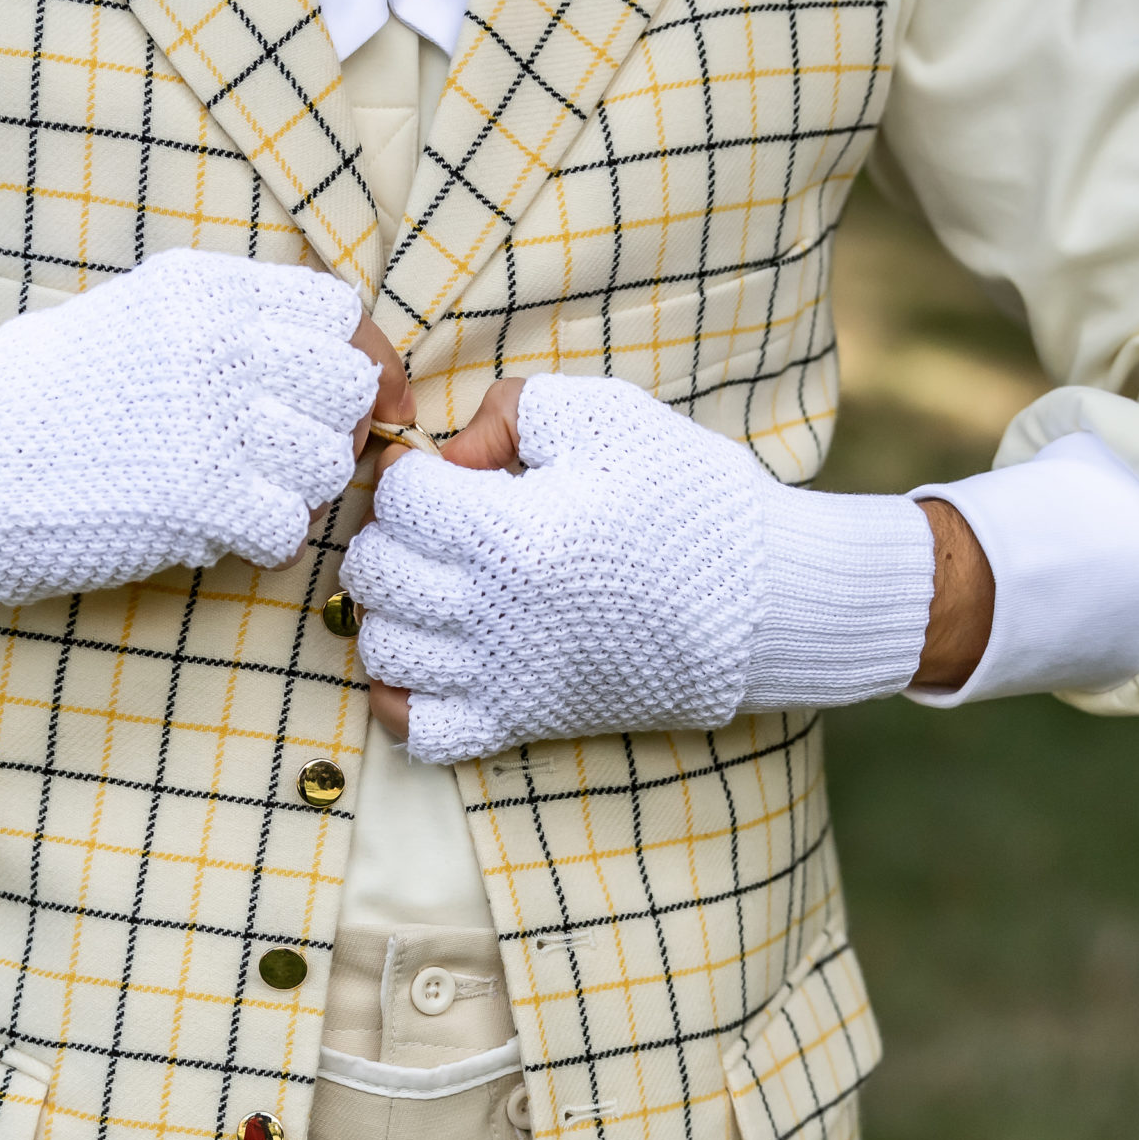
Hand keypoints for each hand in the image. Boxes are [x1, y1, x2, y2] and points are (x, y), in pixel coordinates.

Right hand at [0, 250, 413, 599]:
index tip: (342, 406)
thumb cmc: (44, 397)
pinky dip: (265, 543)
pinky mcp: (203, 499)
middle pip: (347, 388)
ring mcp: (216, 421)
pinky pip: (289, 530)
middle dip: (329, 432)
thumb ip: (227, 327)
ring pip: (327, 464)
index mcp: (206, 290)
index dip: (356, 365)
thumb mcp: (138, 319)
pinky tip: (220, 536)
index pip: (336, 315)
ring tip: (240, 500)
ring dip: (296, 494)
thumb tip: (319, 363)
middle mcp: (221, 343)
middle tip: (283, 463)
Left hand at [345, 375, 962, 762]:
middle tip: (438, 529)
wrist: (764, 605)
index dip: (413, 475)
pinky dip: (404, 700)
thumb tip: (453, 453)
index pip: (396, 501)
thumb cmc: (692, 500)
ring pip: (384, 652)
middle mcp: (492, 611)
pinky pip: (419, 731)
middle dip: (393, 539)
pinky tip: (431, 661)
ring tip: (436, 589)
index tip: (453, 474)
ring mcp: (503, 674)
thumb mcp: (608, 417)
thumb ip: (511, 409)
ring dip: (393, 613)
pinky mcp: (522, 719)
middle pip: (373, 576)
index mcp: (508, 531)